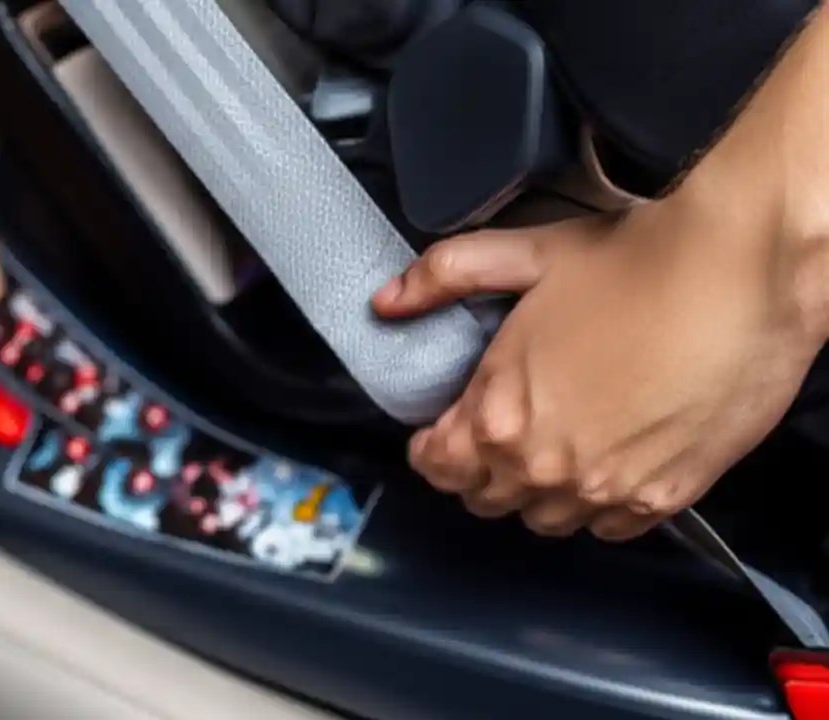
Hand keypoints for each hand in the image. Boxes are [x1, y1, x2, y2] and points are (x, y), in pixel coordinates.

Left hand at [373, 193, 827, 540]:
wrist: (741, 275)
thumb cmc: (637, 264)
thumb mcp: (525, 256)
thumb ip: (445, 276)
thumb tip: (388, 299)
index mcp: (499, 415)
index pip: (435, 465)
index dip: (430, 446)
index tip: (437, 433)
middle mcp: (546, 466)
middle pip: (483, 497)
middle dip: (475, 468)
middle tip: (489, 433)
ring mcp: (606, 489)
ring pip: (542, 519)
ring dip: (531, 492)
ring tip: (544, 450)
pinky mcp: (663, 498)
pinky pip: (607, 528)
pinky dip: (594, 506)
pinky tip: (600, 465)